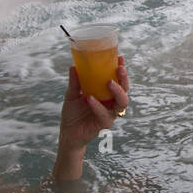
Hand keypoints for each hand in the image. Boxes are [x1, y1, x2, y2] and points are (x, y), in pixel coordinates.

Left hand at [55, 58, 128, 177]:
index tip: (120, 57)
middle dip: (124, 78)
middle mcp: (110, 103)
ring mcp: (109, 113)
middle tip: (119, 68)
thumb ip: (74, 82)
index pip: (117, 80)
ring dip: (118, 91)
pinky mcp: (104, 124)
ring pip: (122, 102)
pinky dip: (98, 106)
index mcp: (105, 94)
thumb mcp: (71, 95)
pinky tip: (90, 99)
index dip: (120, 70)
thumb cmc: (72, 114)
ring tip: (109, 82)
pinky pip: (105, 115)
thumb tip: (73, 66)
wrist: (68, 134)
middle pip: (124, 90)